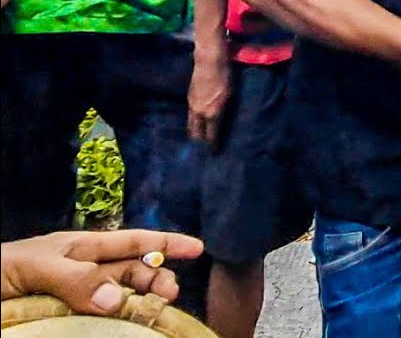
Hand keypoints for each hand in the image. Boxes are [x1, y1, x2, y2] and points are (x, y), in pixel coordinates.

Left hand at [1, 230, 203, 313]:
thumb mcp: (31, 267)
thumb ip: (75, 279)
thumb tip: (118, 300)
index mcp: (79, 250)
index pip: (131, 242)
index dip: (165, 242)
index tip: (198, 248)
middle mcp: (86, 275)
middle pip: (134, 274)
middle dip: (157, 279)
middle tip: (168, 296)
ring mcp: (79, 303)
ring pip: (122, 302)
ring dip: (140, 306)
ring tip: (151, 314)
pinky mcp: (68, 326)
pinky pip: (102, 328)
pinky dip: (120, 329)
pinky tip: (130, 331)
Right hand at [187, 54, 231, 146]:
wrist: (209, 60)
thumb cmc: (226, 76)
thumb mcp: (232, 95)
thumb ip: (228, 111)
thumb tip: (227, 122)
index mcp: (212, 113)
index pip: (211, 136)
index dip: (212, 146)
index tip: (214, 153)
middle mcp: (200, 112)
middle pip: (196, 133)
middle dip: (200, 143)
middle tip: (204, 149)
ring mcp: (192, 105)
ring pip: (191, 124)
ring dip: (195, 132)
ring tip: (199, 139)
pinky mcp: (189, 98)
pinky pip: (190, 115)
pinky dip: (193, 121)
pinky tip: (197, 122)